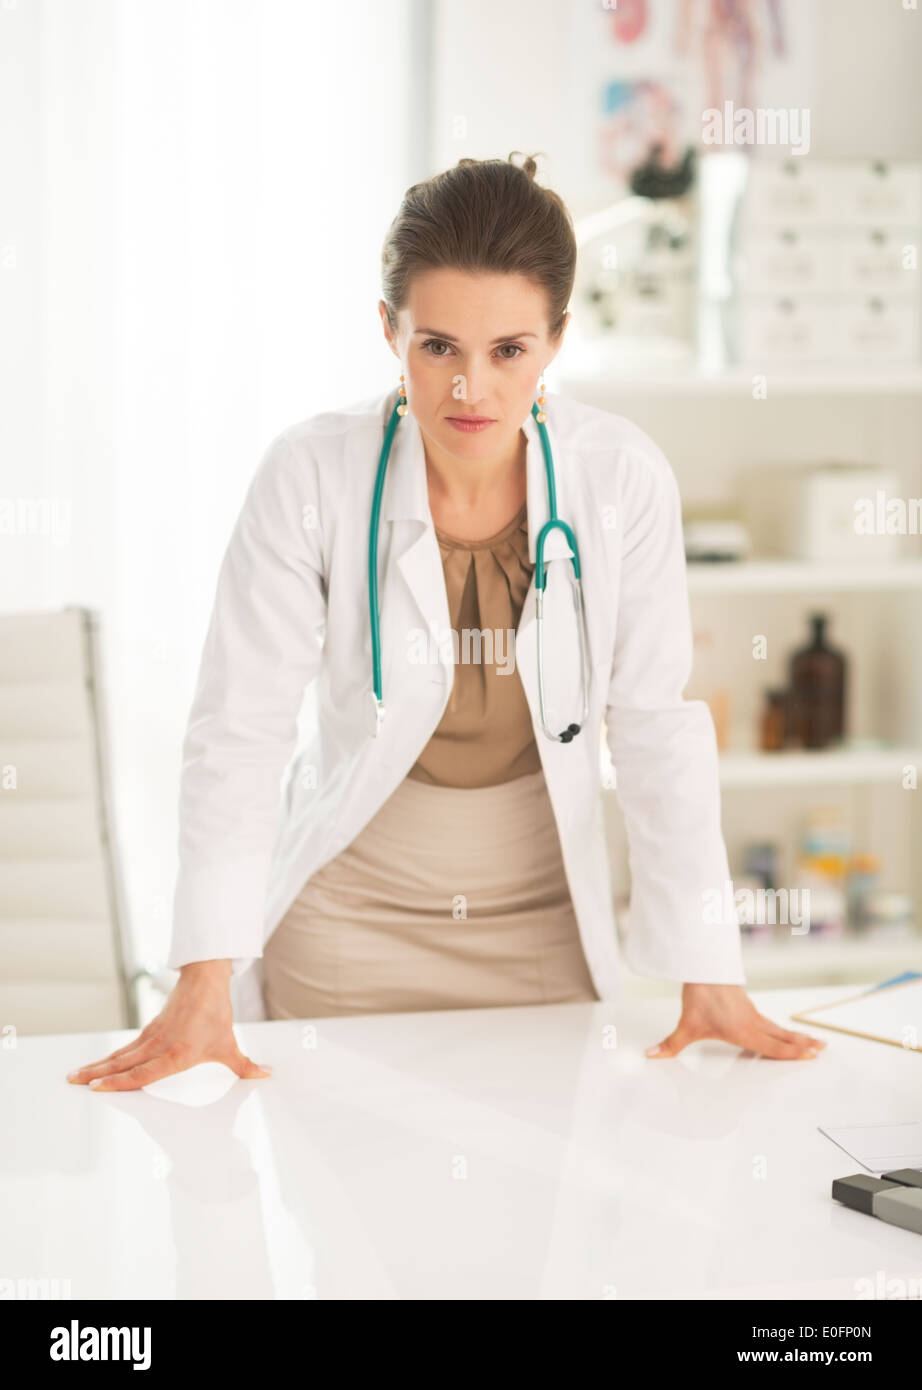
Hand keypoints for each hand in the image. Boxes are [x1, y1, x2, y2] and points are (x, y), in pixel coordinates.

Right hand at [65, 960, 271, 1090]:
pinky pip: (125, 1048)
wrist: (206, 980)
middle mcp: (159, 1046)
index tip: (97, 1087)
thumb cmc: (216, 1014)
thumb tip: (266, 1074)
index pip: (144, 1073)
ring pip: (120, 1055)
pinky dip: (109, 1058)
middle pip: (123, 1063)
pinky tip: (98, 1067)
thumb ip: (244, 1065)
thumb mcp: (229, 1044)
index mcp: (177, 1053)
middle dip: (97, 1075)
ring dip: (97, 1066)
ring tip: (75, 1075)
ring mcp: (151, 1037)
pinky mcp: (149, 1031)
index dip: (120, 1082)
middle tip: (73, 1082)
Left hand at [645, 983, 827, 1060]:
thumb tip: (651, 1055)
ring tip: (816, 1042)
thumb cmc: (699, 996)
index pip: (771, 1046)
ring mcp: (752, 1014)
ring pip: (779, 1029)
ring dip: (798, 1036)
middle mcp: (752, 1023)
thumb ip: (671, 1044)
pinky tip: (786, 1034)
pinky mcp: (748, 1008)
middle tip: (823, 1050)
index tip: (810, 1056)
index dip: (791, 1054)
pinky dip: (784, 1030)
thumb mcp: (685, 1025)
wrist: (702, 968)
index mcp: (742, 1031)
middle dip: (803, 1045)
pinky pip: (771, 1023)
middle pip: (782, 1037)